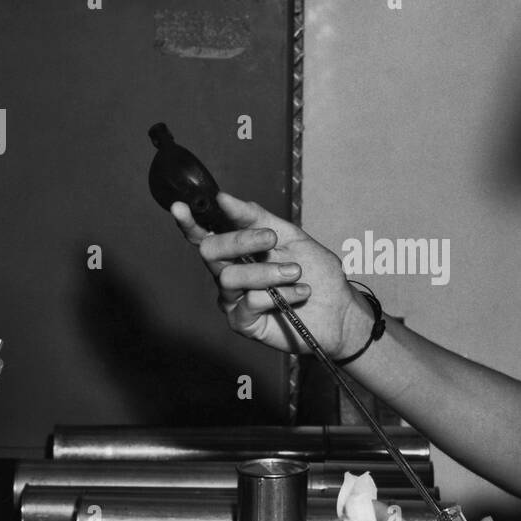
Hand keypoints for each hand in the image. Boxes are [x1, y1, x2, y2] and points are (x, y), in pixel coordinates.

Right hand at [171, 192, 371, 356]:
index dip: (189, 221)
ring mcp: (234, 299)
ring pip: (230, 277)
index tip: (181, 206)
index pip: (205, 234)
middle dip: (241, 240)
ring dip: (268, 272)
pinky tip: (300, 294)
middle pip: (211, 251)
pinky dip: (280, 294)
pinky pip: (249, 302)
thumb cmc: (316, 272)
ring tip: (296, 273)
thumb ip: (257, 217)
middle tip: (272, 240)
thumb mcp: (291, 235)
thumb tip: (224, 198)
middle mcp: (229, 273)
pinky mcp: (243, 322)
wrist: (340, 309)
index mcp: (238, 250)